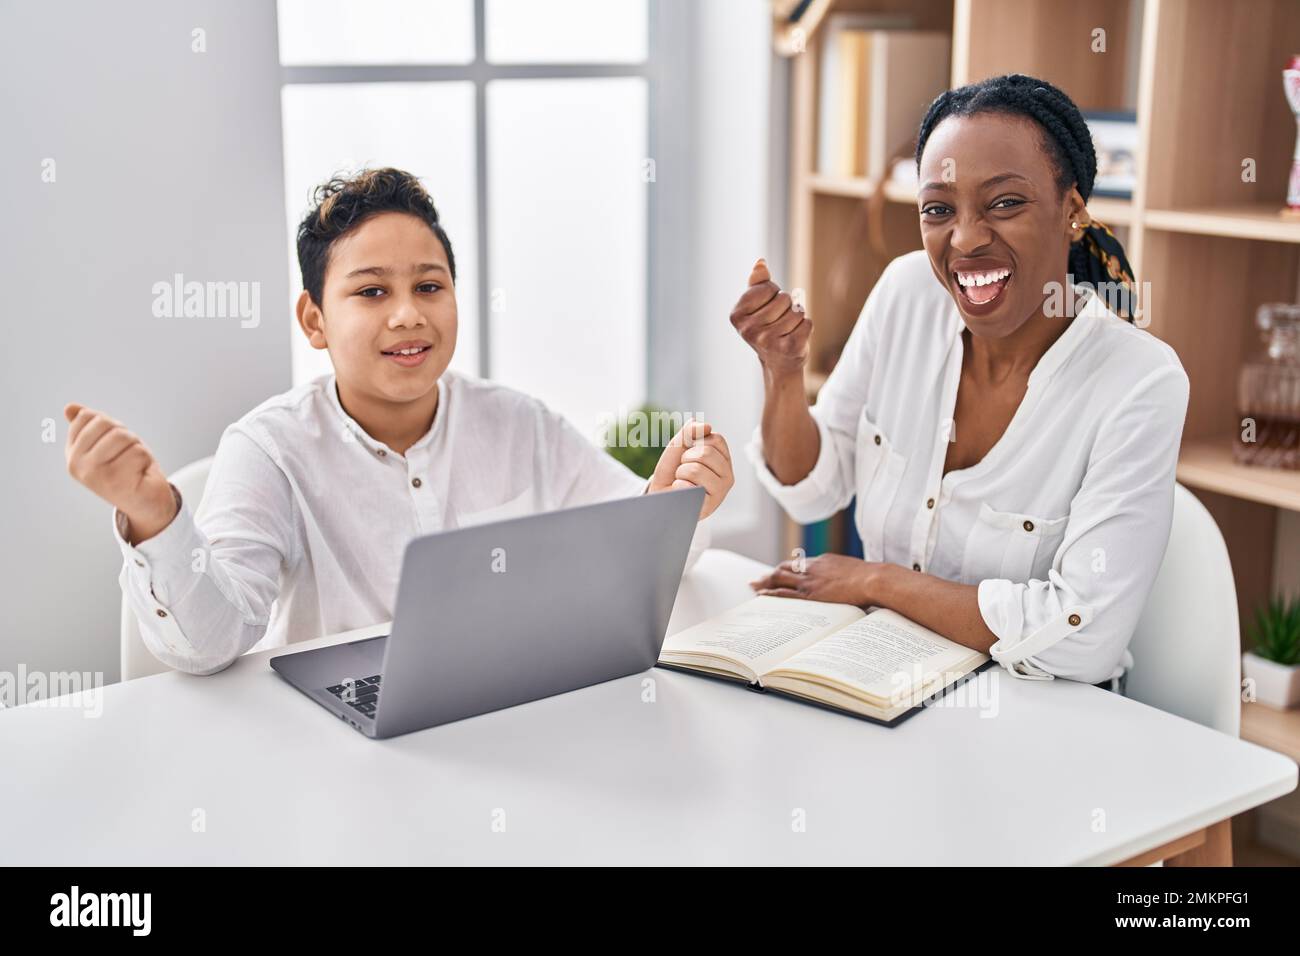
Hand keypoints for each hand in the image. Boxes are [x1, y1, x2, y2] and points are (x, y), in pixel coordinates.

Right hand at [64, 403, 176, 542]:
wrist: (148, 503)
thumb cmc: (129, 469)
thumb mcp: (108, 444)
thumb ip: (89, 426)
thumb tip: (70, 408)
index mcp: (72, 454)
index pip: (87, 417)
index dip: (110, 426)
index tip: (114, 445)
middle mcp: (76, 464)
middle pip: (106, 424)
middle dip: (126, 436)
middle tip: (128, 456)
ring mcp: (93, 473)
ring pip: (123, 437)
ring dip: (137, 448)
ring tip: (134, 465)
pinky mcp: (114, 481)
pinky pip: (139, 453)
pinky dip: (146, 461)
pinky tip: (140, 475)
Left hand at [646, 419, 733, 519]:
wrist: (661, 496)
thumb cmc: (672, 473)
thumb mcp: (678, 447)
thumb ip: (690, 432)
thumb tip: (707, 426)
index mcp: (724, 459)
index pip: (715, 439)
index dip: (695, 443)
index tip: (689, 454)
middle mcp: (727, 475)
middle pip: (706, 453)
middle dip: (686, 458)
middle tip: (684, 470)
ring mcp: (720, 492)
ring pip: (695, 469)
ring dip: (681, 473)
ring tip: (682, 481)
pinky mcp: (708, 506)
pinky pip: (687, 487)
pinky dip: (678, 487)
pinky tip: (683, 494)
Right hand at [729, 258, 811, 377]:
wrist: (778, 362)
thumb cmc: (768, 326)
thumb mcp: (758, 304)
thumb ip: (758, 282)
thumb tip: (760, 262)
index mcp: (737, 316)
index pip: (768, 287)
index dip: (773, 293)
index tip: (768, 307)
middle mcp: (749, 330)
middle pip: (784, 298)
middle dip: (787, 306)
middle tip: (779, 320)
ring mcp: (768, 341)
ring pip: (797, 311)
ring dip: (797, 317)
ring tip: (788, 329)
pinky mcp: (788, 348)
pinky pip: (807, 323)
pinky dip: (806, 327)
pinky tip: (795, 337)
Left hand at [749, 553, 876, 605]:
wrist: (874, 579)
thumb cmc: (872, 579)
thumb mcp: (855, 573)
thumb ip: (845, 576)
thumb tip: (849, 584)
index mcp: (824, 561)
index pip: (799, 564)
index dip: (786, 569)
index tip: (779, 573)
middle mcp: (813, 568)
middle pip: (784, 568)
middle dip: (770, 575)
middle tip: (758, 580)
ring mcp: (811, 580)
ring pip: (780, 578)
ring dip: (765, 582)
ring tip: (754, 586)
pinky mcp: (811, 593)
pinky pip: (785, 593)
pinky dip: (771, 594)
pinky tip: (761, 596)